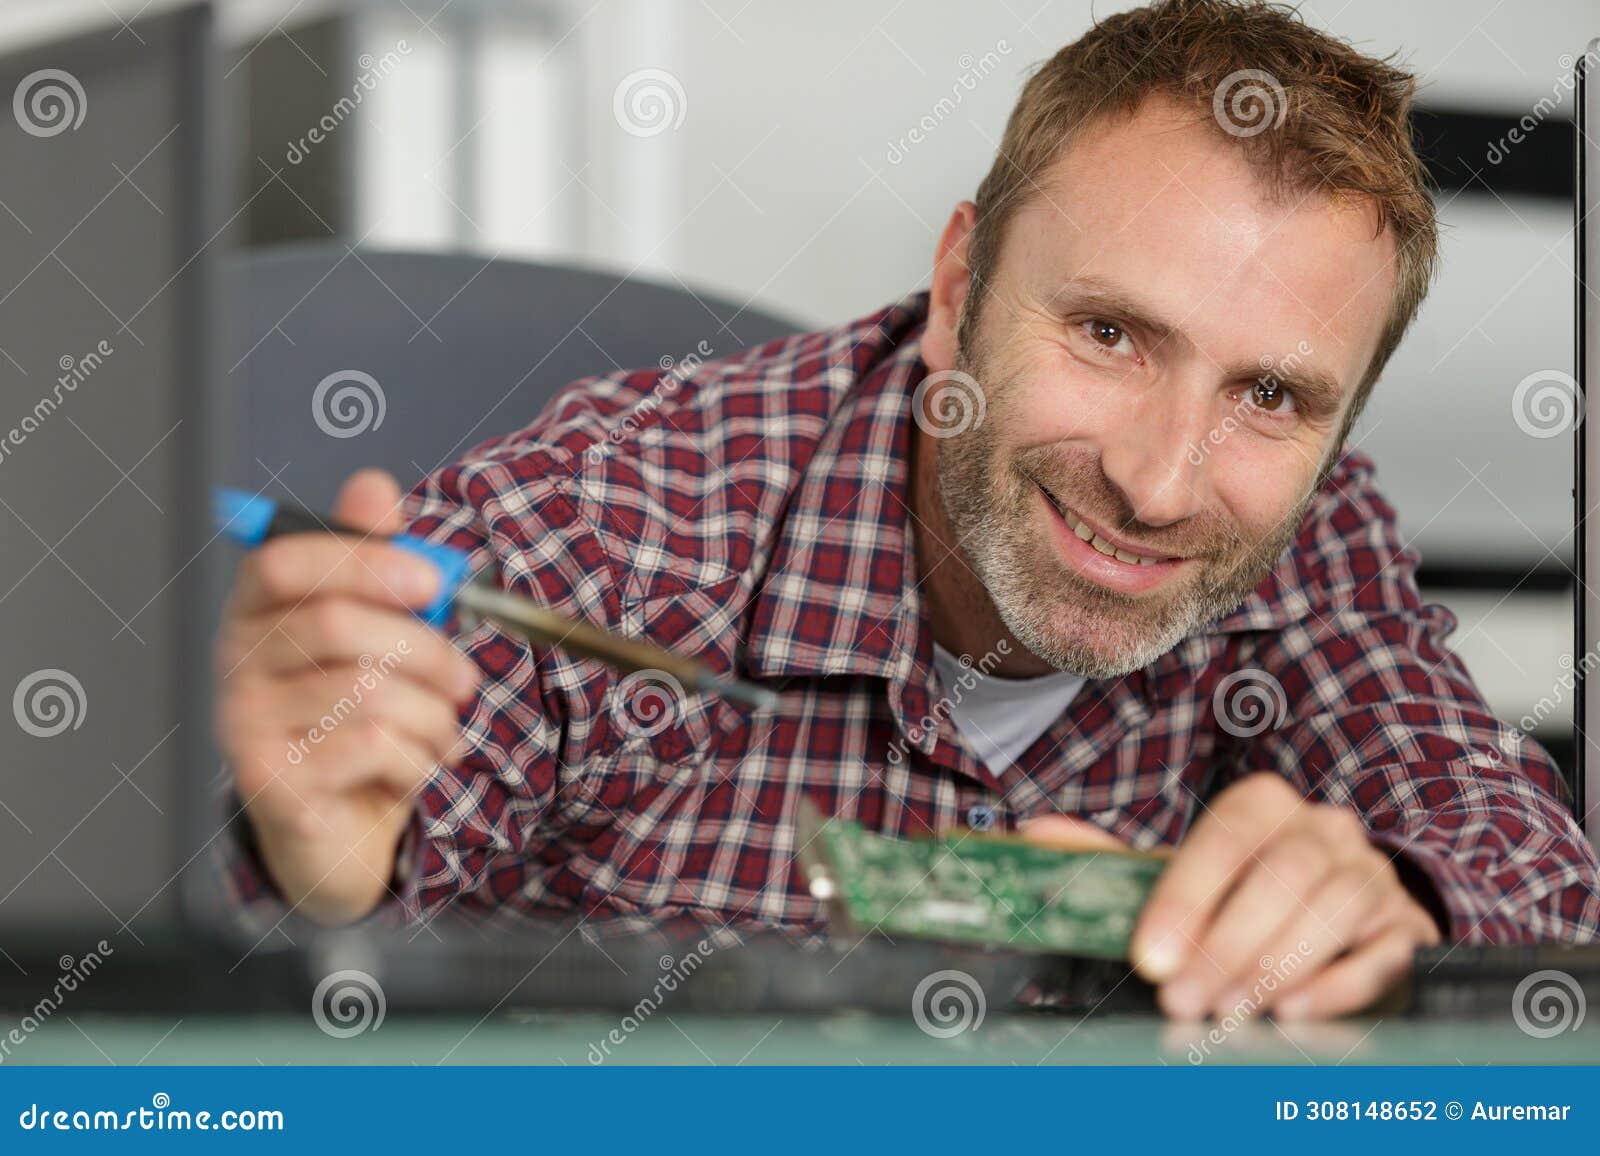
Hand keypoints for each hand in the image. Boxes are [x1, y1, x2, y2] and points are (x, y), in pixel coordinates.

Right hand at [215, 469, 480, 924]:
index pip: (282, 561)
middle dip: (425, 649)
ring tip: (441, 731)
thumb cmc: (362, 715)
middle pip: (336, 624)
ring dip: (431, 714)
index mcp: (259, 609)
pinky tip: (417, 766)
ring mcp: (243, 724)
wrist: (345, 824)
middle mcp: (237, 661)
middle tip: (463, 678)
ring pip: (364, 691)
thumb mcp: (380, 629)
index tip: (431, 581)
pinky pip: (368, 747)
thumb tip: (371, 487)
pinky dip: (417, 758)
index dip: (364, 561)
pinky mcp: (270, 784)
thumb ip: (375, 558)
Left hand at [1129, 773, 1441, 1019]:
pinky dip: (1337, 985)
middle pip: (1285, 873)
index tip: (1149, 956)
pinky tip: (1291, 1012)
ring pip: (1336, 907)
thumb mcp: (1174, 873)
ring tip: (1227, 1010)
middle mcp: (1325, 829)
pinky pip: (1383, 952)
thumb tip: (1038, 834)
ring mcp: (1372, 876)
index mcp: (1263, 803)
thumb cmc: (1233, 893)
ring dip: (1277, 965)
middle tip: (1183, 998)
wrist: (1325, 906)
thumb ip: (1110, 858)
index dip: (1185, 896)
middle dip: (1227, 943)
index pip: (1226, 836)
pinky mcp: (1406, 929)